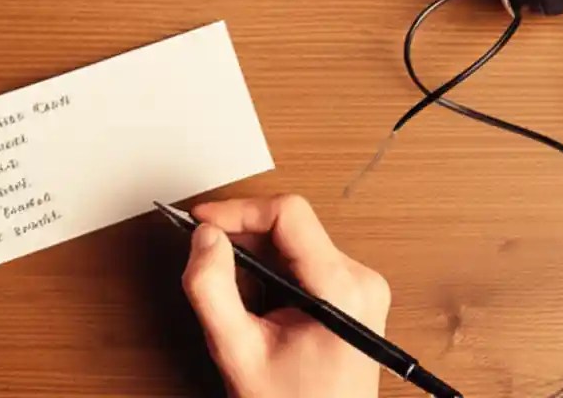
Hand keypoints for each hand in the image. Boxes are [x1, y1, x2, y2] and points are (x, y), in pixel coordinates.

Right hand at [182, 195, 391, 397]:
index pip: (288, 214)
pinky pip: (303, 258)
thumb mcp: (238, 352)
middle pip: (290, 225)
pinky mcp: (352, 292)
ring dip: (254, 252)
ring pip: (294, 239)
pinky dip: (270, 267)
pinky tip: (254, 296)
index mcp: (343, 290)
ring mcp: (360, 286)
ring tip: (229, 285)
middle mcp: (361, 280)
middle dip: (241, 234)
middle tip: (205, 253)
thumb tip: (204, 238)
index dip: (238, 210)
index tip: (202, 220)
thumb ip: (212, 290)